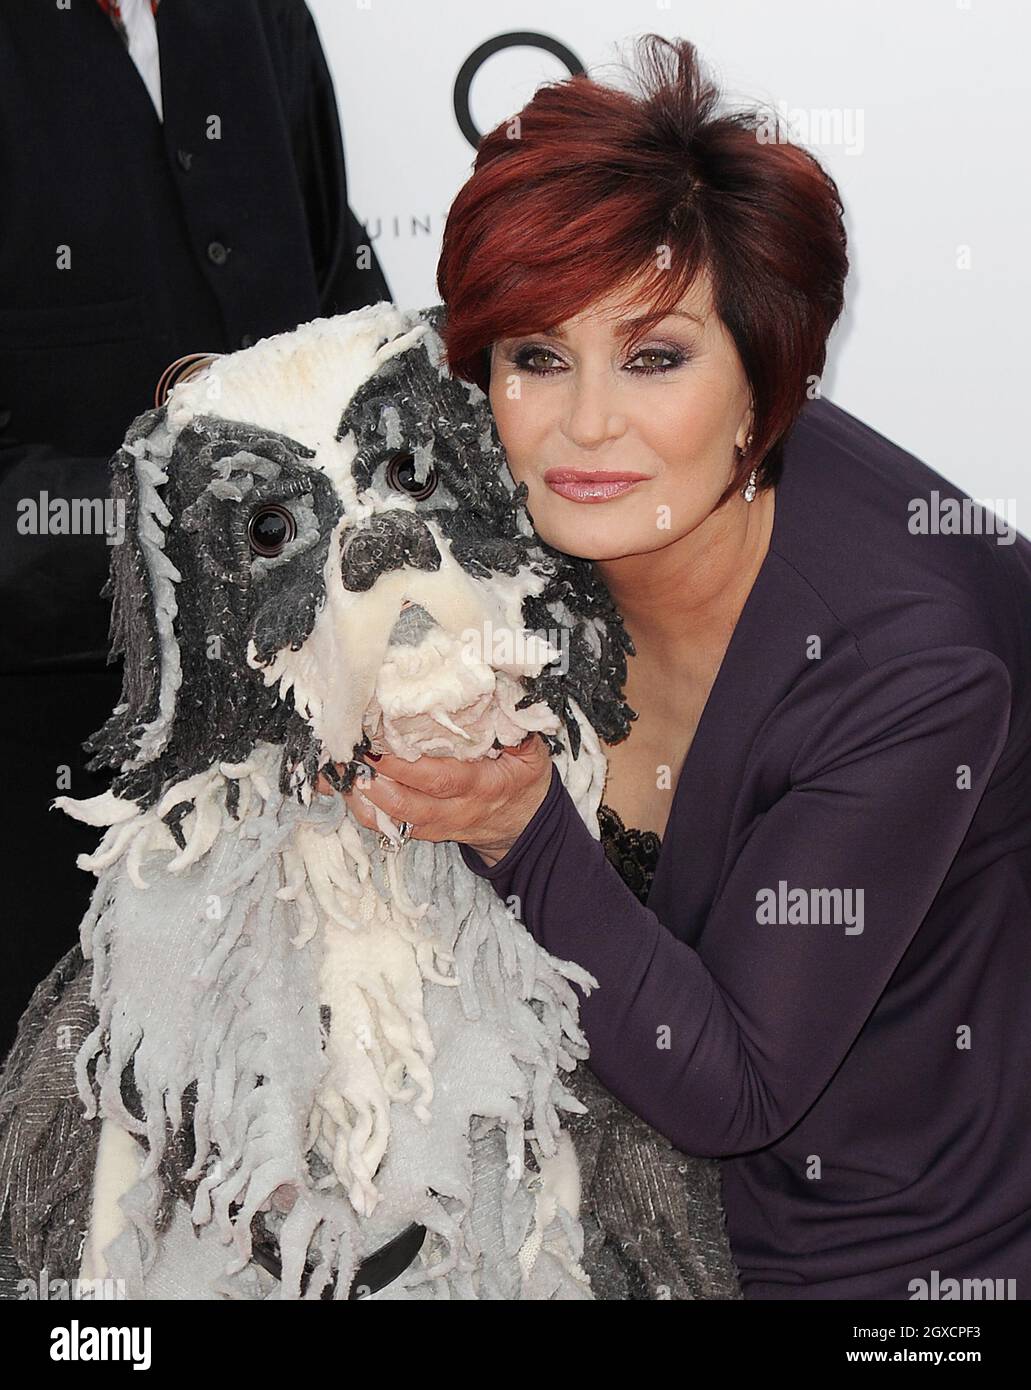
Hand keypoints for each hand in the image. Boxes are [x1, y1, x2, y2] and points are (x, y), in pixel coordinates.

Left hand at [316, 734, 554, 866]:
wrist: (521, 824)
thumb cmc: (521, 779)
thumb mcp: (530, 752)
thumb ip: (516, 723)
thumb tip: (499, 686)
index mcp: (482, 786)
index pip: (442, 779)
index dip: (408, 767)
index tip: (380, 742)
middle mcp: (455, 811)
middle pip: (409, 803)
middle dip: (375, 779)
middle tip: (348, 753)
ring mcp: (435, 825)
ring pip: (392, 819)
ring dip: (360, 796)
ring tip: (338, 767)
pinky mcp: (421, 831)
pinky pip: (386, 826)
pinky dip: (360, 807)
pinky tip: (340, 785)